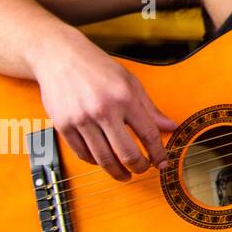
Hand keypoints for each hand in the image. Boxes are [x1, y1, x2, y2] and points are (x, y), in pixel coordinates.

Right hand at [31, 29, 177, 180]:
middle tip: (143, 169)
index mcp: (124, 97)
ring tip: (124, 173)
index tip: (162, 162)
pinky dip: (96, 161)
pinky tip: (104, 160)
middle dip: (138, 167)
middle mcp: (103, 110)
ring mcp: (81, 119)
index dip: (158, 153)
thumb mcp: (130, 82)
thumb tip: (171, 127)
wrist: (60, 57)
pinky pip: (82, 153)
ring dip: (117, 171)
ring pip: (103, 158)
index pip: (148, 134)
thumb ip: (150, 108)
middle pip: (126, 152)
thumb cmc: (98, 68)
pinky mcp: (63, 125)